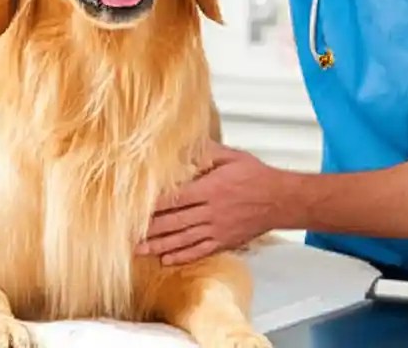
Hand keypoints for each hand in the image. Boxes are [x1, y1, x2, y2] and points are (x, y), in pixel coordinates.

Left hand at [137, 141, 285, 265]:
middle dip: (150, 229)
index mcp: (210, 189)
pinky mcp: (224, 242)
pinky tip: (166, 260)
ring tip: (140, 250)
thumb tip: (182, 145)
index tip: (134, 208)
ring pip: (183, 240)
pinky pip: (200, 251)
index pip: (176, 198)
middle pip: (175, 222)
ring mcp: (217, 229)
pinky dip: (182, 257)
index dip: (154, 205)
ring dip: (160, 246)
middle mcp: (211, 212)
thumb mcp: (232, 157)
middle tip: (127, 234)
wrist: (280, 200)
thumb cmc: (256, 176)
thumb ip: (206, 152)